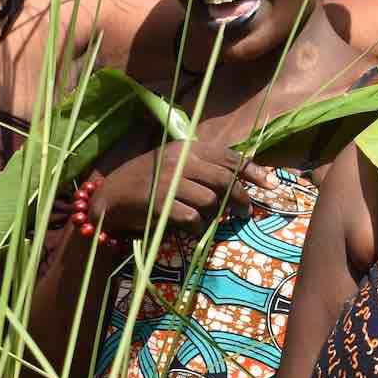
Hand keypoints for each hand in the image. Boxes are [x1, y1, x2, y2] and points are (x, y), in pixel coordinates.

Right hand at [92, 140, 277, 232]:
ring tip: (214, 222)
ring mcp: (169, 182)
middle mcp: (179, 161)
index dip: (251, 170)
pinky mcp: (161, 203)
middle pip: (224, 179)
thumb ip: (201, 168)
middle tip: (247, 212)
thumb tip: (238, 178)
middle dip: (241, 197)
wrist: (109, 198)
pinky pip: (193, 217)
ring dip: (216, 214)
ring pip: (210, 199)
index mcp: (185, 149)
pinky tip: (194, 228)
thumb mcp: (173, 165)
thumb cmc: (145, 182)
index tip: (268, 183)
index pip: (226, 157)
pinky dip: (198, 226)